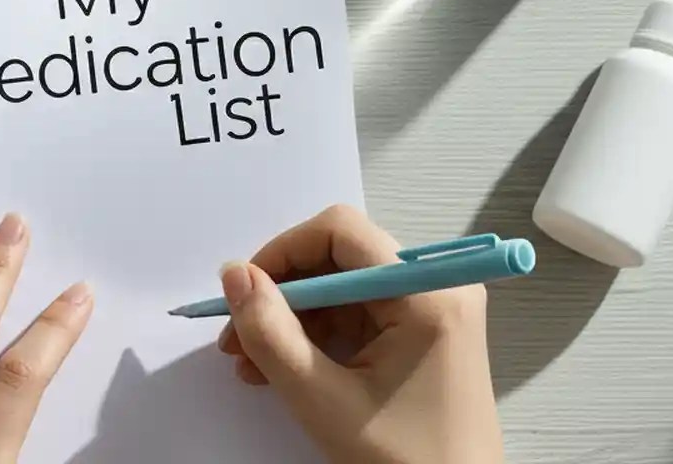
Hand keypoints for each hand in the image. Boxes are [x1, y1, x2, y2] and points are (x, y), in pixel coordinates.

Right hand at [218, 205, 503, 463]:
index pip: (341, 232)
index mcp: (428, 294)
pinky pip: (359, 313)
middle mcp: (438, 287)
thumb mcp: (323, 399)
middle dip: (282, 292)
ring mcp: (434, 309)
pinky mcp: (424, 333)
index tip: (244, 291)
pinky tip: (281, 366)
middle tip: (236, 332)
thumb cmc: (405, 463)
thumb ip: (272, 334)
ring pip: (343, 286)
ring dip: (293, 317)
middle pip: (340, 257)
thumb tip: (234, 275)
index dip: (283, 252)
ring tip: (251, 361)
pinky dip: (317, 335)